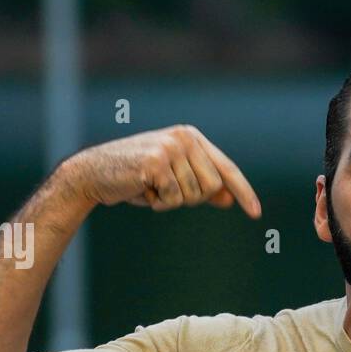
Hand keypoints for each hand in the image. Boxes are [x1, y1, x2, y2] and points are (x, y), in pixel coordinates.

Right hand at [65, 124, 261, 215]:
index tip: (257, 214)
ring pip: (192, 195)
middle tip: (163, 191)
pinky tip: (141, 189)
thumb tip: (229, 198)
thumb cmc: (135, 178)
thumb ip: (201, 185)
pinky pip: (172, 198)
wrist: (93, 174)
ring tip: (150, 188)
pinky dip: (157, 202)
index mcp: (192, 137)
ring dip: (170, 201)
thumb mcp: (173, 181)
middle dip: (190, 198)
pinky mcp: (156, 161)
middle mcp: (185, 137)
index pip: (226, 169)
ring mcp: (171, 147)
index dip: (243, 192)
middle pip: (212, 187)